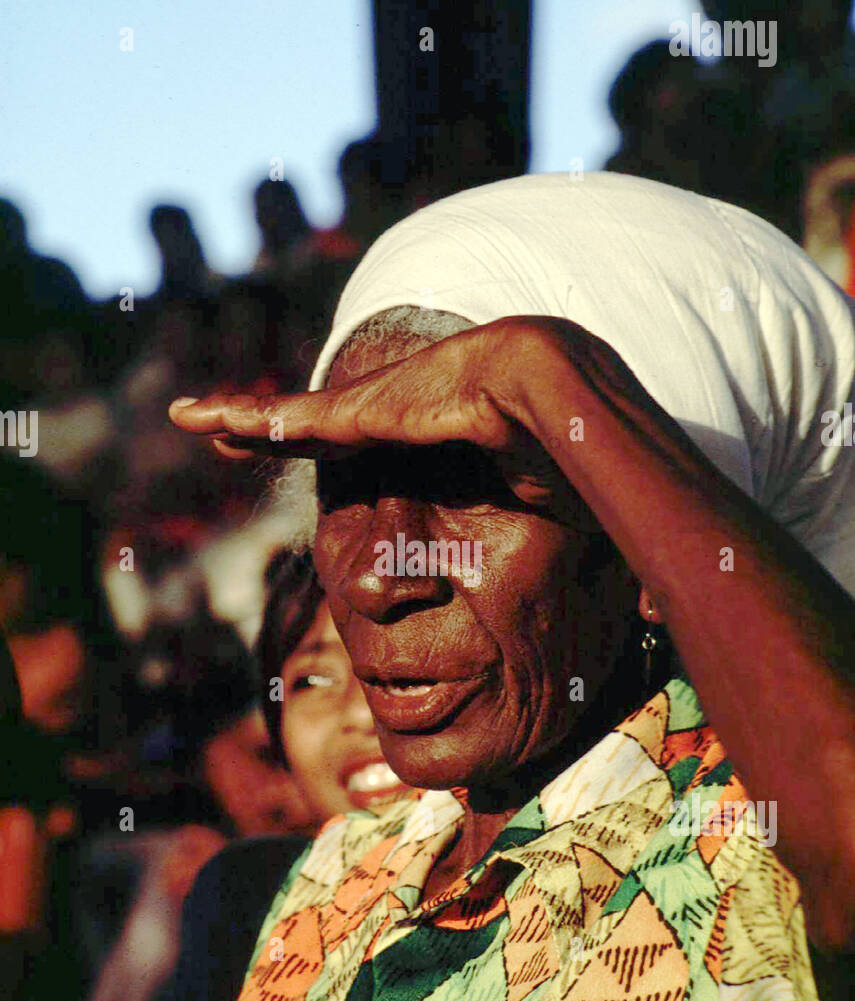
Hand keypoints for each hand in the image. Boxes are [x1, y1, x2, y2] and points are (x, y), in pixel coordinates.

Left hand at [168, 317, 609, 519]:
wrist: (567, 397)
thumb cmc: (578, 457)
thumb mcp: (562, 510)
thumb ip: (581, 546)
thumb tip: (657, 604)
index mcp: (445, 434)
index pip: (385, 447)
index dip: (345, 456)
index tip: (324, 467)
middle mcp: (405, 413)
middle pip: (327, 424)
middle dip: (276, 424)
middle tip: (224, 427)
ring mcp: (382, 406)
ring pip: (297, 417)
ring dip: (246, 419)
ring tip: (194, 418)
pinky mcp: (364, 411)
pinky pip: (292, 421)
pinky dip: (248, 421)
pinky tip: (204, 422)